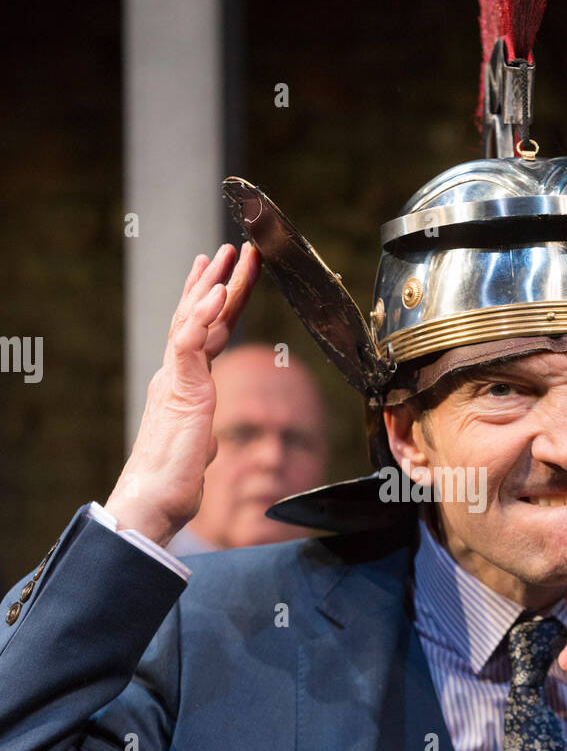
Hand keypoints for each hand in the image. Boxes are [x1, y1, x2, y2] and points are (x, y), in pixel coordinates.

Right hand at [105, 242, 259, 545]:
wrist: (153, 501)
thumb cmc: (173, 482)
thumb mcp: (197, 448)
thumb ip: (203, 433)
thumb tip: (210, 439)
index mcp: (183, 386)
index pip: (204, 335)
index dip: (214, 304)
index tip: (221, 276)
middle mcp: (177, 376)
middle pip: (198, 318)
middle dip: (216, 281)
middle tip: (229, 248)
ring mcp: (177, 380)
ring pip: (193, 321)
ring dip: (212, 285)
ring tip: (226, 255)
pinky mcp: (181, 391)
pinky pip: (191, 343)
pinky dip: (203, 314)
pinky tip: (217, 292)